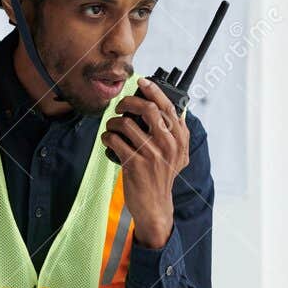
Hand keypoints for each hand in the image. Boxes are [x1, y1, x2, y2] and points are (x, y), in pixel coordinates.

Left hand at [103, 78, 189, 248]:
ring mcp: (152, 155)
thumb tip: (176, 109)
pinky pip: (115, 140)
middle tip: (120, 106)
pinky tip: (108, 139)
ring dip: (113, 122)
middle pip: (147, 109)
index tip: (141, 82)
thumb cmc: (163, 177)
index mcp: (180, 139)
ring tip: (112, 127)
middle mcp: (168, 145)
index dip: (153, 90)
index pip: (167, 107)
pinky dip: (107, 137)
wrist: (155, 205)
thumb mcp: (179, 156)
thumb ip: (179, 133)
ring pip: (126, 124)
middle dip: (128, 103)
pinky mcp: (135, 164)